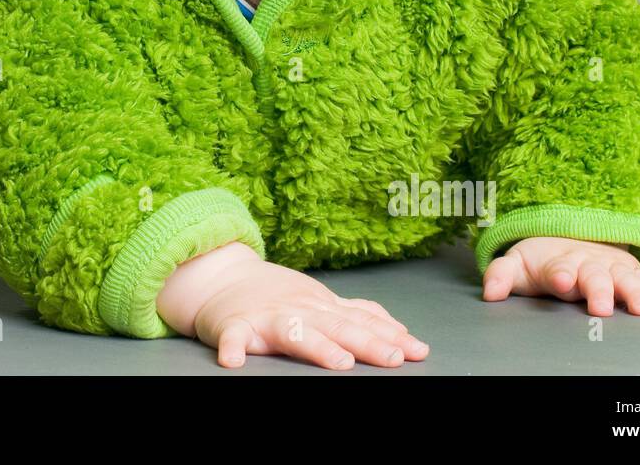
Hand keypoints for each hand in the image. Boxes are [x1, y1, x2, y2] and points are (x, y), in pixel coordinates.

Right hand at [190, 256, 429, 369]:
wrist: (220, 276)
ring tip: (339, 362)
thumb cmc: (275, 295)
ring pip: (294, 331)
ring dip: (316, 346)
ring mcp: (266, 317)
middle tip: (393, 358)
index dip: (390, 335)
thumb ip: (356, 315)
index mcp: (321, 307)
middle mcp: (299, 310)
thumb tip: (400, 331)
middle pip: (337, 327)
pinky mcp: (233, 325)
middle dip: (368, 343)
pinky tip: (234, 363)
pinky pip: (232, 337)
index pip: (361, 321)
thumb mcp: (320, 300)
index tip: (418, 351)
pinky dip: (232, 348)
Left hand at [482, 237, 639, 315]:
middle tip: (601, 307)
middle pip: (595, 276)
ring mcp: (610, 267)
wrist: (568, 238)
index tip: (561, 280)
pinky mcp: (629, 271)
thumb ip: (501, 276)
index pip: (558, 268)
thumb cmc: (542, 262)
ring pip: (624, 277)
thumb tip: (489, 293)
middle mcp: (586, 264)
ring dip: (633, 291)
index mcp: (558, 263)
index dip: (560, 274)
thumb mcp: (517, 266)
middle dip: (599, 290)